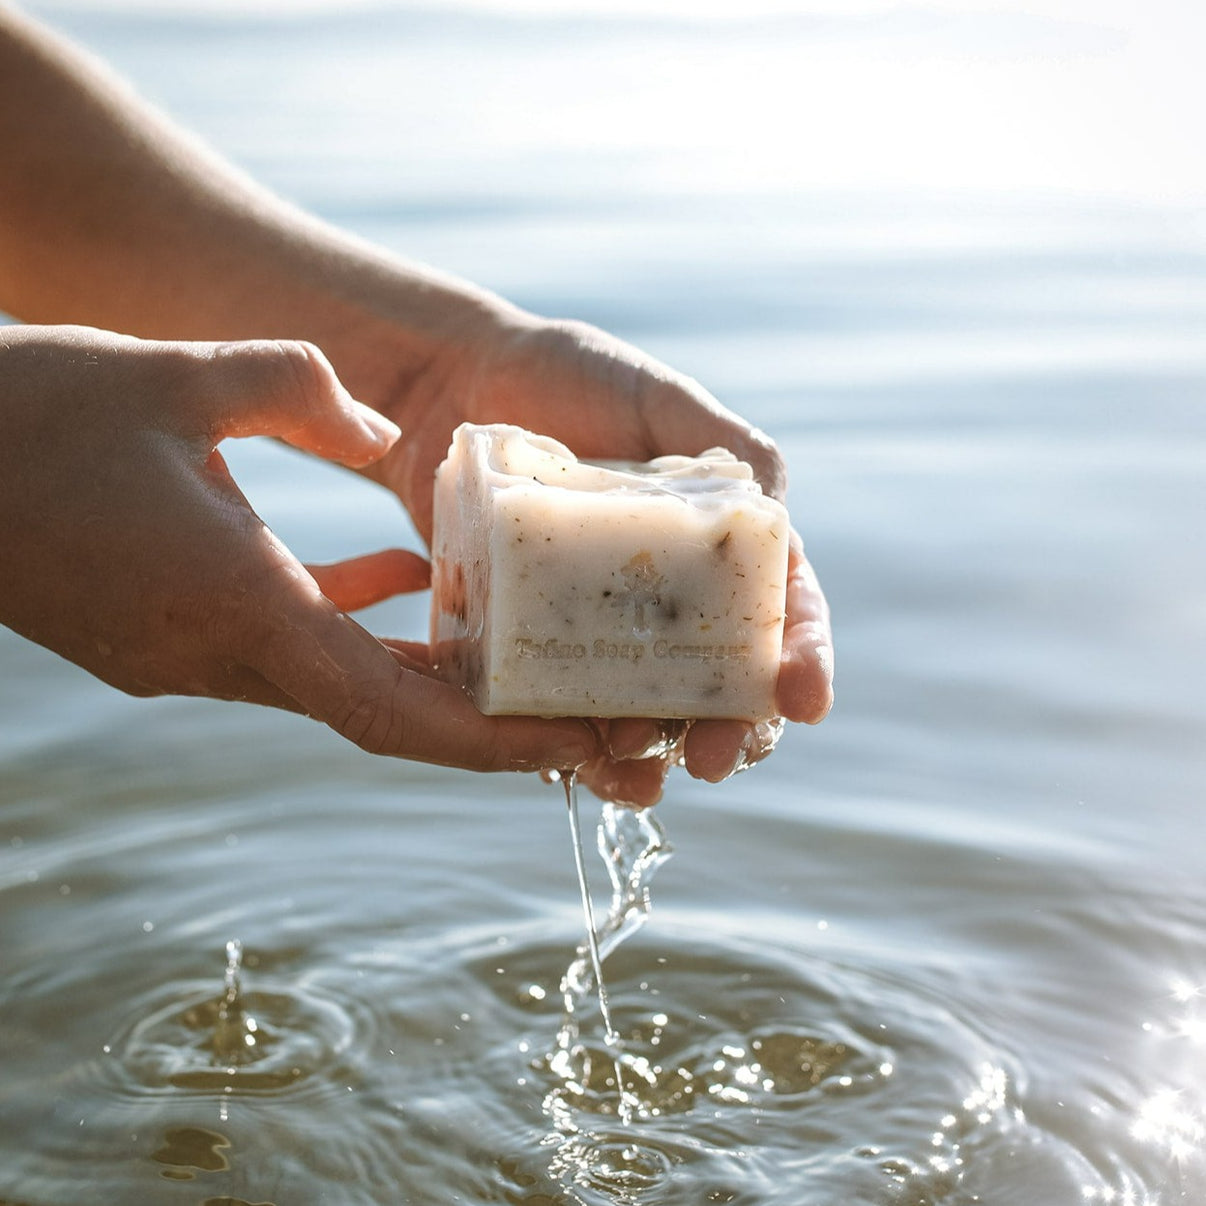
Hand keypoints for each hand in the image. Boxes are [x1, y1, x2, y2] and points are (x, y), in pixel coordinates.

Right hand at [0, 325, 600, 771]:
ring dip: (424, 673)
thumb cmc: (32, 412)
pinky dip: (357, 622)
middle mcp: (216, 657)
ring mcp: (187, 658)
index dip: (487, 740)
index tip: (565, 748)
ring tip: (512, 647)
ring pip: (339, 683)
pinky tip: (406, 576)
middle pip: (379, 716)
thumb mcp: (182, 377)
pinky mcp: (168, 636)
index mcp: (233, 607)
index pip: (385, 711)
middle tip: (573, 710)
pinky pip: (290, 643)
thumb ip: (302, 391)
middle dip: (481, 720)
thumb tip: (378, 428)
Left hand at [357, 312, 833, 805]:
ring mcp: (599, 630)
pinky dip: (567, 750)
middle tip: (713, 758)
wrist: (456, 385)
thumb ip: (732, 450)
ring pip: (643, 715)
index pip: (783, 613)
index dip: (803, 659)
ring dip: (647, 758)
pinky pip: (556, 710)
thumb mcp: (663, 402)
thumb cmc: (572, 380)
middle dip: (730, 731)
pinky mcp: (530, 643)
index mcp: (720, 548)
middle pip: (721, 686)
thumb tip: (775, 510)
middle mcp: (669, 602)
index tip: (805, 697)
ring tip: (636, 781)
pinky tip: (572, 771)